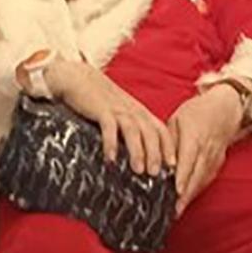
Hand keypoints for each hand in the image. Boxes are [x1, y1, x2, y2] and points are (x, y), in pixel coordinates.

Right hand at [44, 58, 174, 175]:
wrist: (78, 78)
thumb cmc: (100, 100)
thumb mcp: (121, 112)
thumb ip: (131, 128)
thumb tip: (138, 154)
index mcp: (140, 112)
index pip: (161, 130)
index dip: (168, 147)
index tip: (172, 166)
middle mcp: (133, 110)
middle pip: (150, 132)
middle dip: (155, 154)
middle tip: (156, 174)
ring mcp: (118, 109)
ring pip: (133, 131)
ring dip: (138, 151)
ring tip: (139, 171)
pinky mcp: (101, 109)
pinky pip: (109, 127)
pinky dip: (111, 143)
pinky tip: (111, 159)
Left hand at [169, 85, 243, 211]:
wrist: (226, 108)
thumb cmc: (197, 112)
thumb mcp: (177, 120)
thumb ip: (167, 141)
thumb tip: (154, 159)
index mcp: (195, 136)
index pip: (188, 159)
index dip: (182, 176)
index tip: (176, 191)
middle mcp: (206, 149)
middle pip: (196, 175)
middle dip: (185, 194)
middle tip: (173, 211)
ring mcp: (214, 158)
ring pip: (202, 180)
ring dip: (190, 196)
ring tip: (177, 211)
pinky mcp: (218, 164)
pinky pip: (206, 179)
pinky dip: (196, 191)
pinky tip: (186, 200)